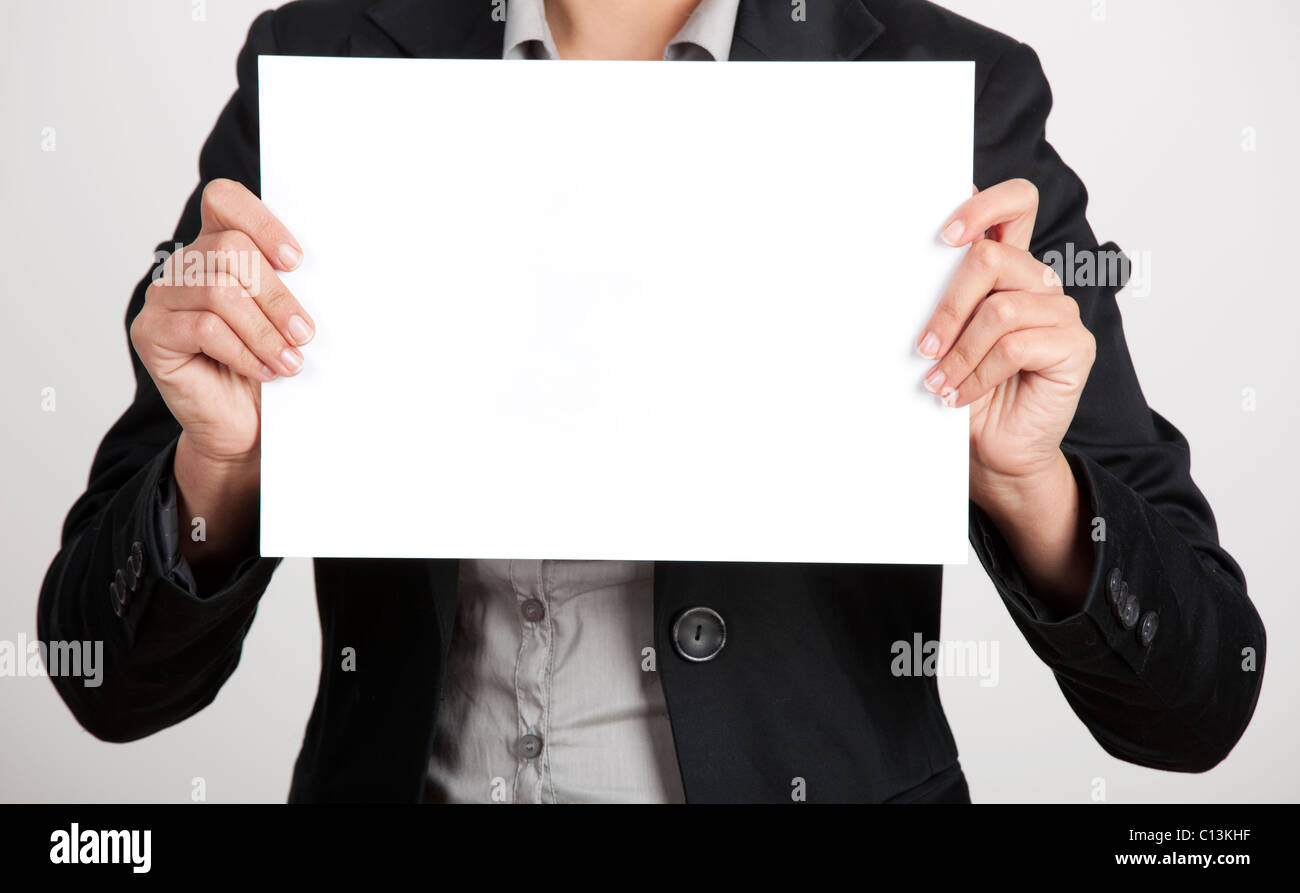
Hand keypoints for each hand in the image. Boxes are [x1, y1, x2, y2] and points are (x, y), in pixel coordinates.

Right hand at [129, 178, 311, 578]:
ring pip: (218, 291)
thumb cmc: (270, 368)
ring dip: (264, 330)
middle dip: (277, 295)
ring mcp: (163, 299)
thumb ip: (296, 287)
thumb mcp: (288, 321)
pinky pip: (203, 329)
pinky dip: (243, 351)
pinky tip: (266, 372)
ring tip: (291, 360)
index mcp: (218, 247)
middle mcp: (185, 267)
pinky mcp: (151, 335)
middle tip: (306, 333)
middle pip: (229, 251)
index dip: (261, 222)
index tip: (297, 261)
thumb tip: (342, 268)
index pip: (224, 201)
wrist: (245, 426)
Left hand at [916, 179, 1095, 506]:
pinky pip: (1016, 346)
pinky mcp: (1074, 347)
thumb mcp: (943, 339)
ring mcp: (1061, 313)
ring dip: (959, 352)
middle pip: (993, 258)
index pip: (1015, 204)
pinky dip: (979, 373)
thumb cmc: (963, 389)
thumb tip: (901, 267)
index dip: (984, 204)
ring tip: (938, 383)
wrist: (993, 450)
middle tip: (923, 347)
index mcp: (1008, 268)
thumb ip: (938, 297)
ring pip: (1001, 309)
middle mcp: (1038, 282)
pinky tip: (961, 394)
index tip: (943, 236)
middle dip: (948, 306)